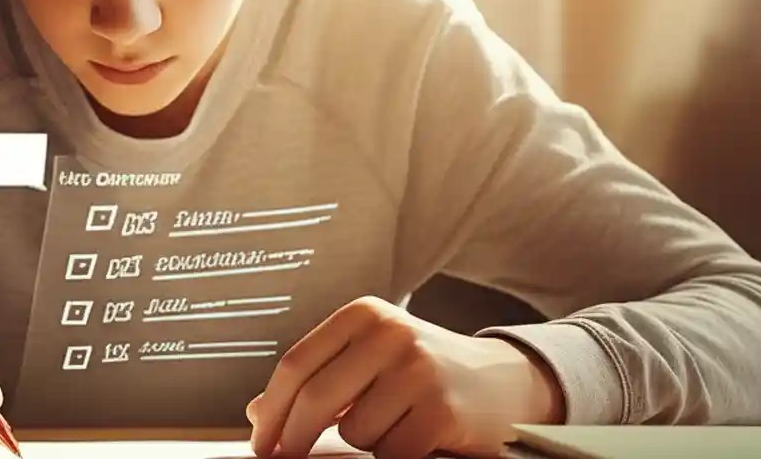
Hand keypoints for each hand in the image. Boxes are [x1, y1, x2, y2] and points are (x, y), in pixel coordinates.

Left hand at [246, 296, 564, 458]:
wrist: (503, 382)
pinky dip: (394, 452)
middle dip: (292, 437)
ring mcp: (418, 370)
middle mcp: (391, 333)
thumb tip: (256, 413)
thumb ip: (317, 379)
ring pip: (354, 431)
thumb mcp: (367, 359)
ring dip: (363, 441)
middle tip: (283, 457)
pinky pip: (390, 451)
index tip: (259, 439)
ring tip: (393, 422)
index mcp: (364, 315)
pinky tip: (416, 434)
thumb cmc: (422, 371)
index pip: (296, 364)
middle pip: (315, 398)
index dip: (270, 408)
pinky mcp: (441, 409)